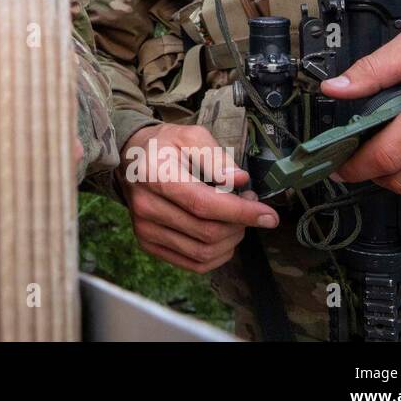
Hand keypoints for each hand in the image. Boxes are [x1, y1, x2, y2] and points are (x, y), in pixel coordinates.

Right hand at [120, 122, 278, 273]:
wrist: (131, 160)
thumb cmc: (165, 146)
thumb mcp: (190, 136)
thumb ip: (215, 156)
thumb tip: (240, 179)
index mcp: (156, 175)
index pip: (203, 204)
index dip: (240, 213)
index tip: (269, 216)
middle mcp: (146, 206)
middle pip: (207, 232)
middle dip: (239, 223)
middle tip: (249, 204)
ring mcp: (145, 229)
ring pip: (203, 252)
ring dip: (231, 240)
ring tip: (235, 218)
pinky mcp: (148, 244)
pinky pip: (193, 264)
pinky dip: (218, 255)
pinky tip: (224, 236)